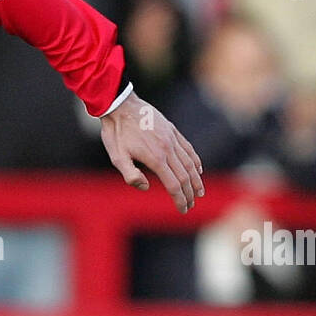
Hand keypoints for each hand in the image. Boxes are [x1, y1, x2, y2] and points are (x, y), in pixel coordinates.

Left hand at [100, 92, 204, 212]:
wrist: (120, 105)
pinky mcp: (172, 130)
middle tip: (191, 205)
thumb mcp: (116, 158)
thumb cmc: (116, 133)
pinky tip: (198, 170)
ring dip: (196, 180)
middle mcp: (168, 148)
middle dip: (189, 194)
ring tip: (199, 192)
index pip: (174, 185)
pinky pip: (188, 148)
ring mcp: (172, 138)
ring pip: (190, 163)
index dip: (180, 199)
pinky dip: (195, 161)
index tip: (183, 210)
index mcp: (155, 158)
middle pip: (185, 176)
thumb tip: (146, 187)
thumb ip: (131, 175)